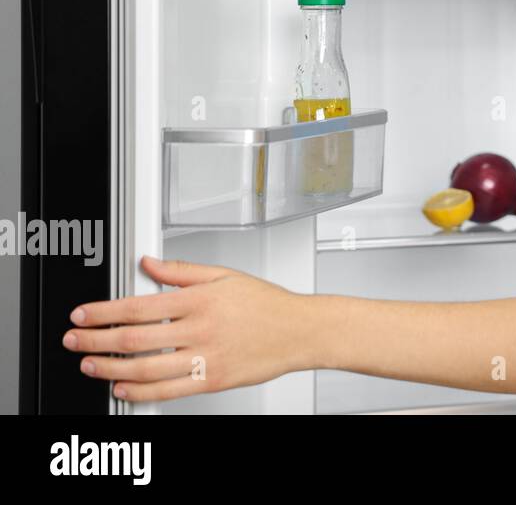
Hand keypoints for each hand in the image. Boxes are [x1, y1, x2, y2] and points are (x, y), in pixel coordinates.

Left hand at [63, 255, 312, 402]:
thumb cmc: (267, 304)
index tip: (83, 315)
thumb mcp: (224, 276)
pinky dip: (139, 392)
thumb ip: (181, 271)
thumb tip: (148, 263)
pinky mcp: (214, 380)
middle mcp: (201, 329)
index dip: (104, 312)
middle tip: (74, 340)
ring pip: (146, 369)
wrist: (300, 330)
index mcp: (200, 300)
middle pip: (135, 339)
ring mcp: (207, 358)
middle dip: (97, 340)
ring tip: (89, 364)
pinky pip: (168, 391)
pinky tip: (122, 388)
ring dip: (110, 368)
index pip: (139, 306)